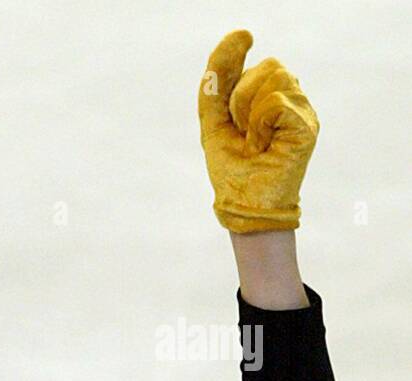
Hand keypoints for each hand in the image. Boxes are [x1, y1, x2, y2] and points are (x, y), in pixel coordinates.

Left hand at [198, 29, 318, 232]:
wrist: (244, 203)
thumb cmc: (231, 166)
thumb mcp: (214, 120)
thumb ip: (217, 83)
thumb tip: (241, 35)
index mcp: (265, 96)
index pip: (253, 64)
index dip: (237, 58)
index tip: (241, 47)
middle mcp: (289, 98)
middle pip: (265, 66)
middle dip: (239, 99)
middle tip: (243, 132)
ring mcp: (302, 110)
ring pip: (272, 78)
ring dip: (248, 111)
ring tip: (253, 139)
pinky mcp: (308, 124)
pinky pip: (275, 102)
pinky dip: (260, 124)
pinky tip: (263, 144)